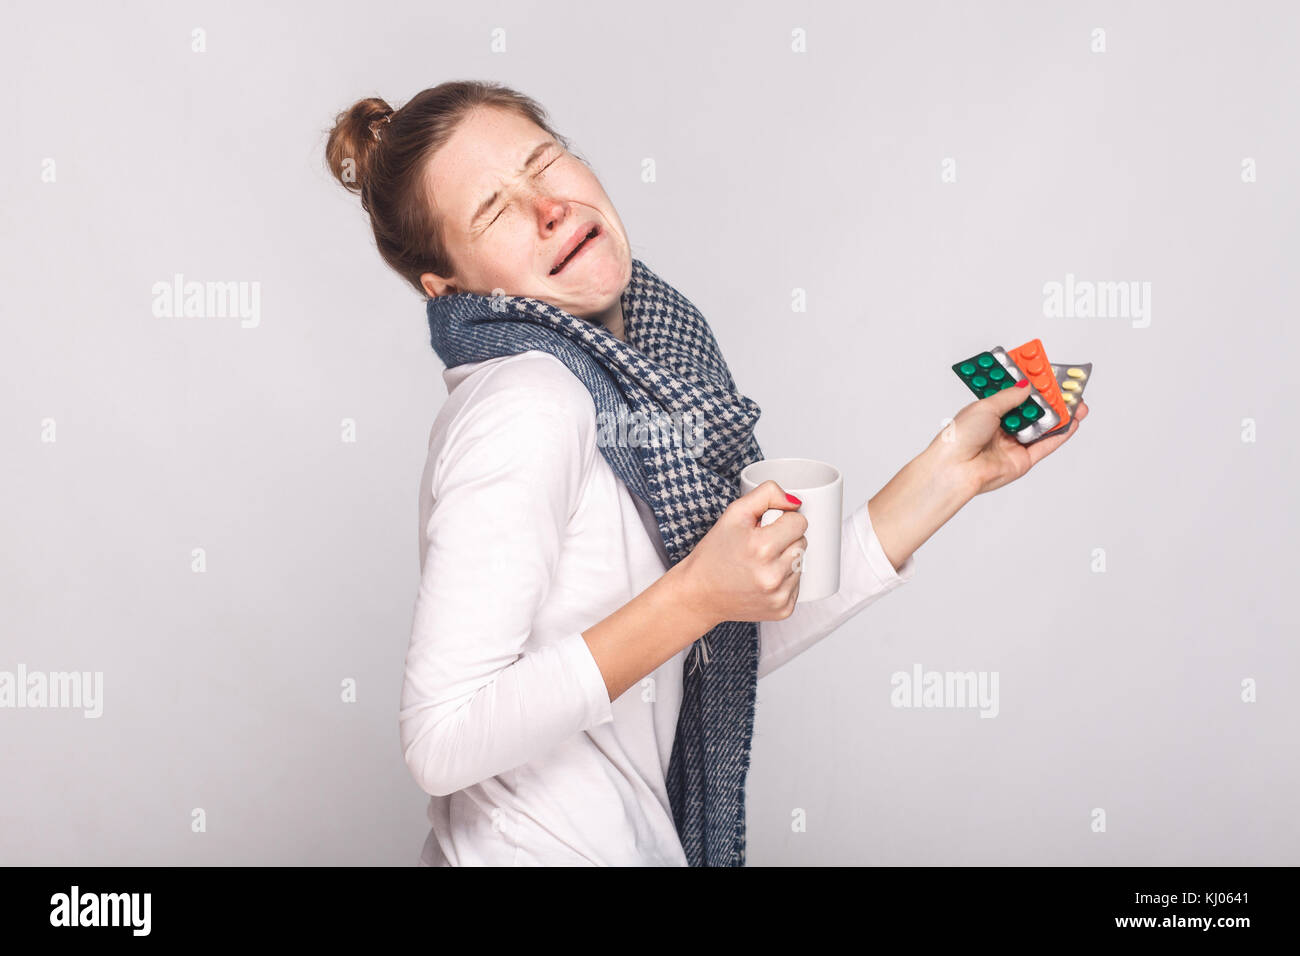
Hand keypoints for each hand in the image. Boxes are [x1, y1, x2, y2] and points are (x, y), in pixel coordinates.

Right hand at [671, 480, 808, 626]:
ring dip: (785, 560)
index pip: (799, 522)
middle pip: (802, 542)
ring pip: (801, 563)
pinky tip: (762, 580)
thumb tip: (795, 501)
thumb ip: (766, 495)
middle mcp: (773, 575)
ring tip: (759, 564)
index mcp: (762, 547)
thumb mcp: (734, 513)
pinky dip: (783, 580)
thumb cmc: (714, 553)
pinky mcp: (783, 609)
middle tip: (759, 546)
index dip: (782, 520)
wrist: (699, 593)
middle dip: (784, 540)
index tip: (766, 527)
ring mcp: (779, 595)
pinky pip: (797, 584)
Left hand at [931, 382, 1089, 495]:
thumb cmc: (960, 437)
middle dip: (1051, 399)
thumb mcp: (986, 406)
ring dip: (1061, 416)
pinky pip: (1046, 445)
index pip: (1014, 394)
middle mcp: (1001, 428)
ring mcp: (1013, 445)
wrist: (956, 467)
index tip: (1047, 373)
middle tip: (1069, 387)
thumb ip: (1010, 396)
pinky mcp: (1022, 461)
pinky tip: (1073, 421)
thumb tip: (1027, 385)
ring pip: (1042, 427)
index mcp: (988, 413)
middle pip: (1032, 411)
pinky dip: (1061, 434)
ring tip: (1077, 402)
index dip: (1031, 384)